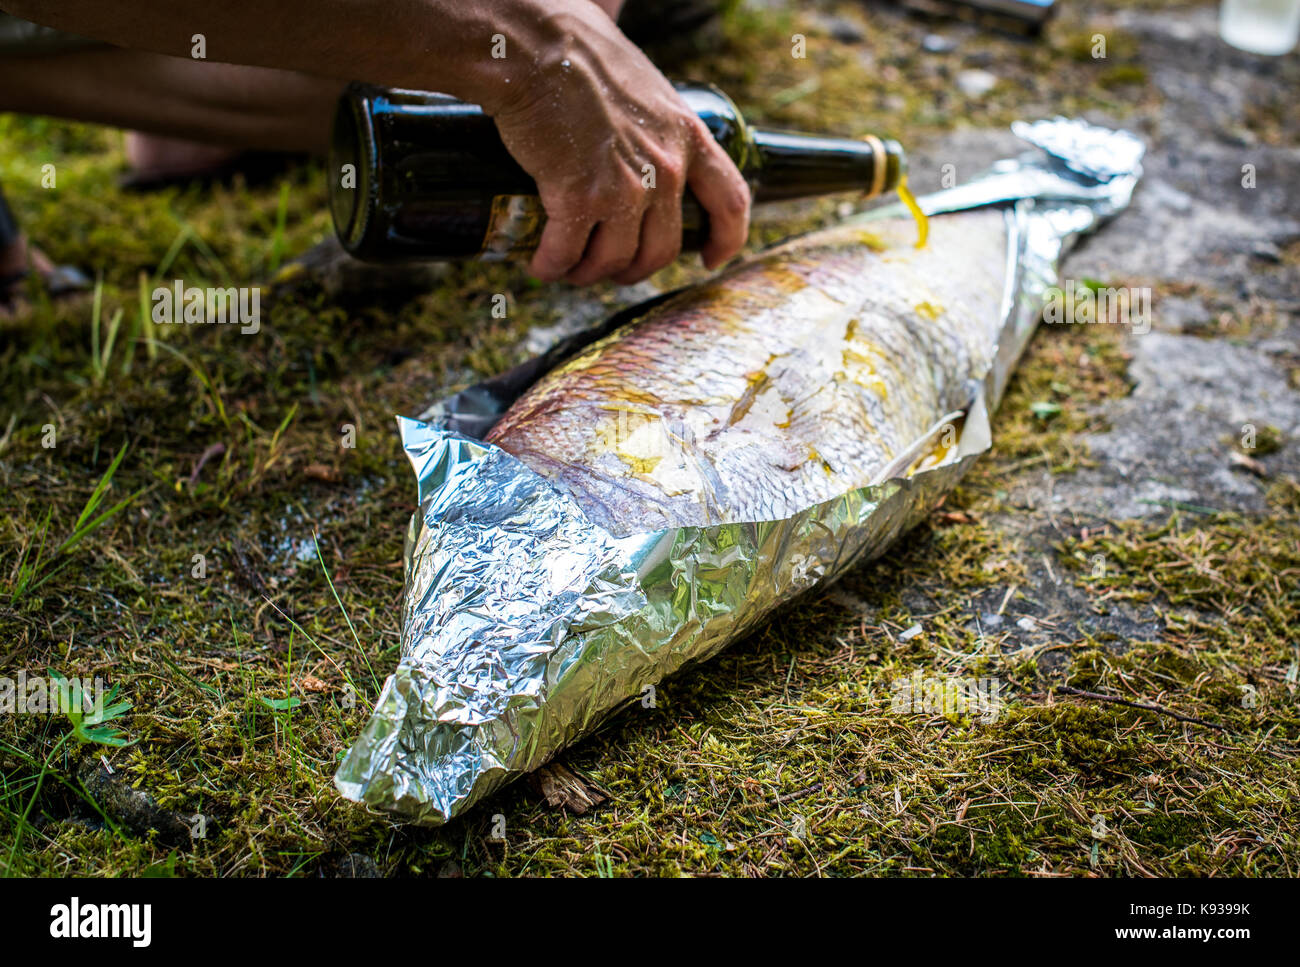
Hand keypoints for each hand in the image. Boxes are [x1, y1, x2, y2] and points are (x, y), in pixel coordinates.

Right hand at [486, 3, 749, 284]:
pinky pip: (568, 253)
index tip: (710, 259)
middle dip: (634, 269)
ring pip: (615, 259)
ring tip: (568, 267)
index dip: (725, 239)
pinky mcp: (579, 197)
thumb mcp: (643, 85)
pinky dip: (552, 265)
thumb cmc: (578, 51)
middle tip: (610, 268)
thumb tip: (636, 119)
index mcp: (687, 136)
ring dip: (589, 272)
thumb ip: (651, 117)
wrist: (535, 45)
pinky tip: (541, 265)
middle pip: (662, 249)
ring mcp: (624, 187)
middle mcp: (665, 168)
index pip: (729, 201)